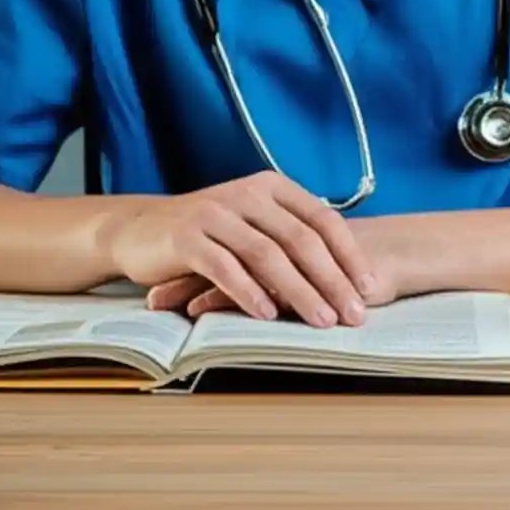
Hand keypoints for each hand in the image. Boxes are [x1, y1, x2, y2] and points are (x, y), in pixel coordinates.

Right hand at [145, 216, 406, 319]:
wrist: (139, 230)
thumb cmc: (209, 235)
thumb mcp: (254, 225)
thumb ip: (291, 236)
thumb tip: (348, 273)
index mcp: (272, 188)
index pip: (323, 220)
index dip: (350, 255)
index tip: (370, 289)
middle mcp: (248, 194)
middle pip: (301, 239)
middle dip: (332, 280)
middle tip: (353, 314)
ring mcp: (216, 213)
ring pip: (268, 255)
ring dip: (299, 292)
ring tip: (321, 321)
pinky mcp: (187, 236)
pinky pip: (225, 267)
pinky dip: (249, 293)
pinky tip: (268, 315)